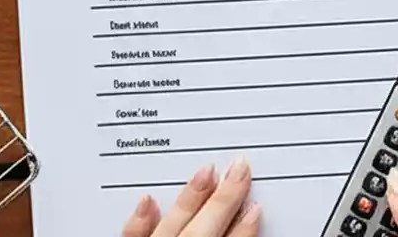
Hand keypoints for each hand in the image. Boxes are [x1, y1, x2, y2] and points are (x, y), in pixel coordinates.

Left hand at [121, 157, 261, 236]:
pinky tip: (147, 198)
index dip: (245, 227)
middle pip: (204, 228)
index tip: (256, 206)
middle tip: (239, 168)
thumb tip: (245, 220)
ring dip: (190, 198)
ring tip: (206, 171)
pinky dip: (141, 219)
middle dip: (224, 198)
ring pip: (172, 225)